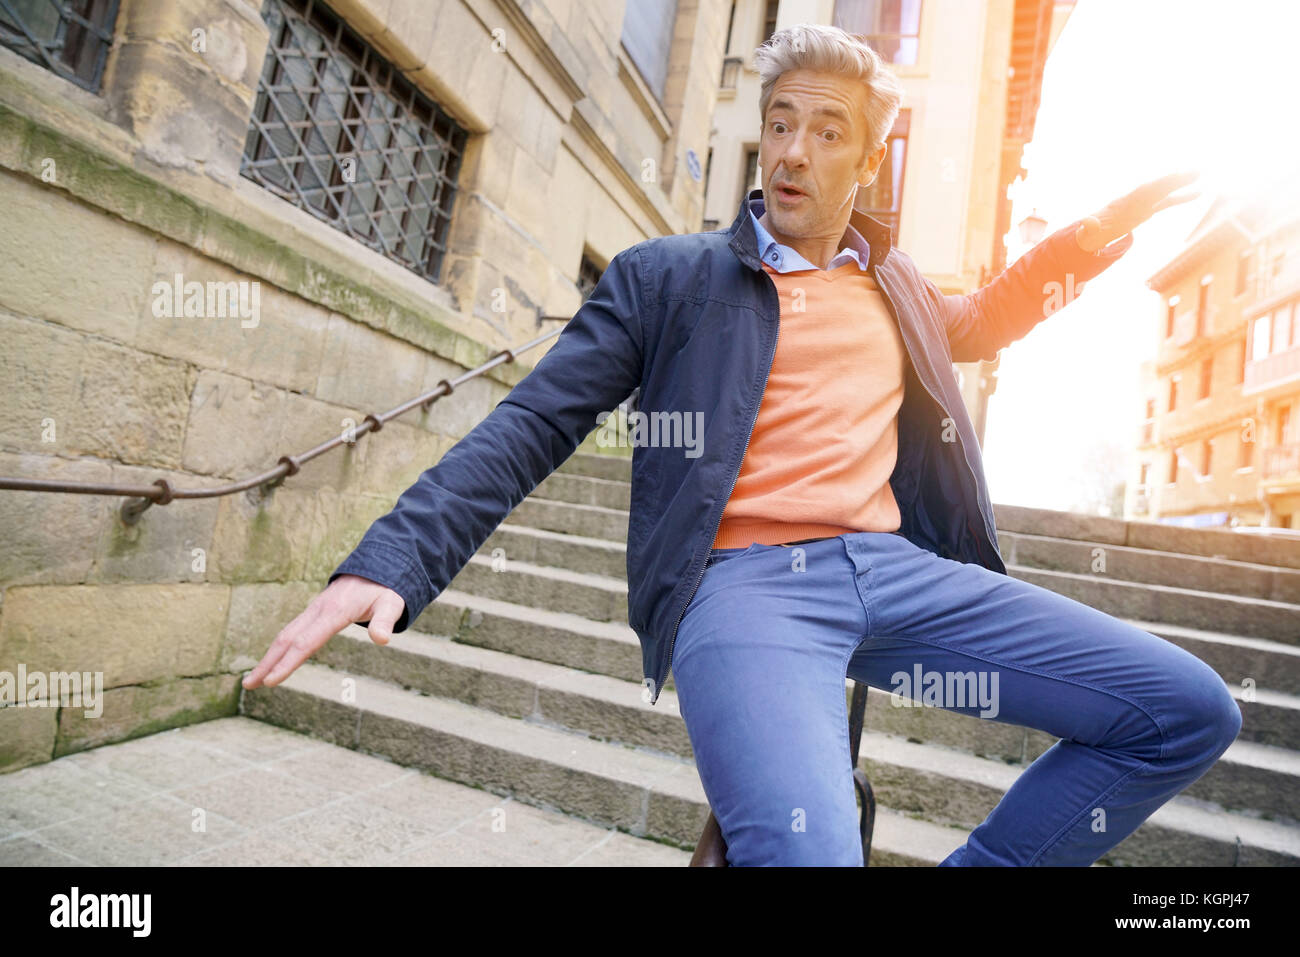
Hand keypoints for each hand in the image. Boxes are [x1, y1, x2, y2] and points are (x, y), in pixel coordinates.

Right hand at [241, 574, 405, 688]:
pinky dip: (279, 647)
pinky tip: (273, 660)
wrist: (377, 565)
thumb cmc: (385, 588)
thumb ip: (386, 621)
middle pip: (287, 639)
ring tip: (253, 680)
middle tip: (249, 685)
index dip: (287, 663)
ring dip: (268, 657)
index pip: (306, 641)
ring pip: (286, 634)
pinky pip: (292, 631)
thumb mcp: (392, 603)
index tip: (271, 681)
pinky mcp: (314, 612)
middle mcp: (318, 611)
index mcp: (335, 611)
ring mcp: (314, 611)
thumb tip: (382, 639)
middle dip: (267, 663)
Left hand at [1075, 170, 1200, 252]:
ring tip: (1199, 174)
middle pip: (1157, 187)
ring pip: (1164, 192)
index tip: (1173, 177)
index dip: (1157, 185)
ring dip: (1181, 184)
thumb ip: (1088, 227)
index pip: (1142, 192)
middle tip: (1195, 171)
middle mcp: (1134, 200)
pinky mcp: (1148, 210)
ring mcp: (1142, 204)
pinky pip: (1167, 202)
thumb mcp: (1087, 232)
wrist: (1090, 234)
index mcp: (1122, 203)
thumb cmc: (1088, 233)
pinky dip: (1181, 197)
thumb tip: (1087, 223)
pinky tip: (1198, 193)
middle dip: (1174, 180)